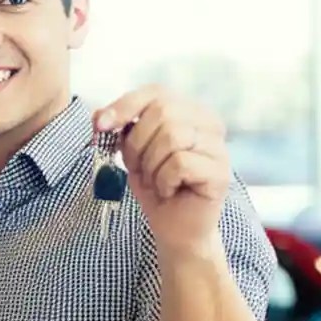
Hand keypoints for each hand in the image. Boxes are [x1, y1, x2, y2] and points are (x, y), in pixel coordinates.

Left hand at [94, 84, 229, 253]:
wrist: (174, 227)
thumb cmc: (156, 185)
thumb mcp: (131, 152)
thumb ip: (119, 127)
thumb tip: (99, 115)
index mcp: (189, 111)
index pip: (156, 92)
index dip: (125, 105)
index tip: (100, 126)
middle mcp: (209, 123)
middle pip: (162, 113)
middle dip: (137, 144)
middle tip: (140, 168)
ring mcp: (218, 147)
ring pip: (172, 137)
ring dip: (151, 165)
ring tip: (157, 181)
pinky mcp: (220, 172)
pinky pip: (180, 163)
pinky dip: (164, 181)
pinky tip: (170, 191)